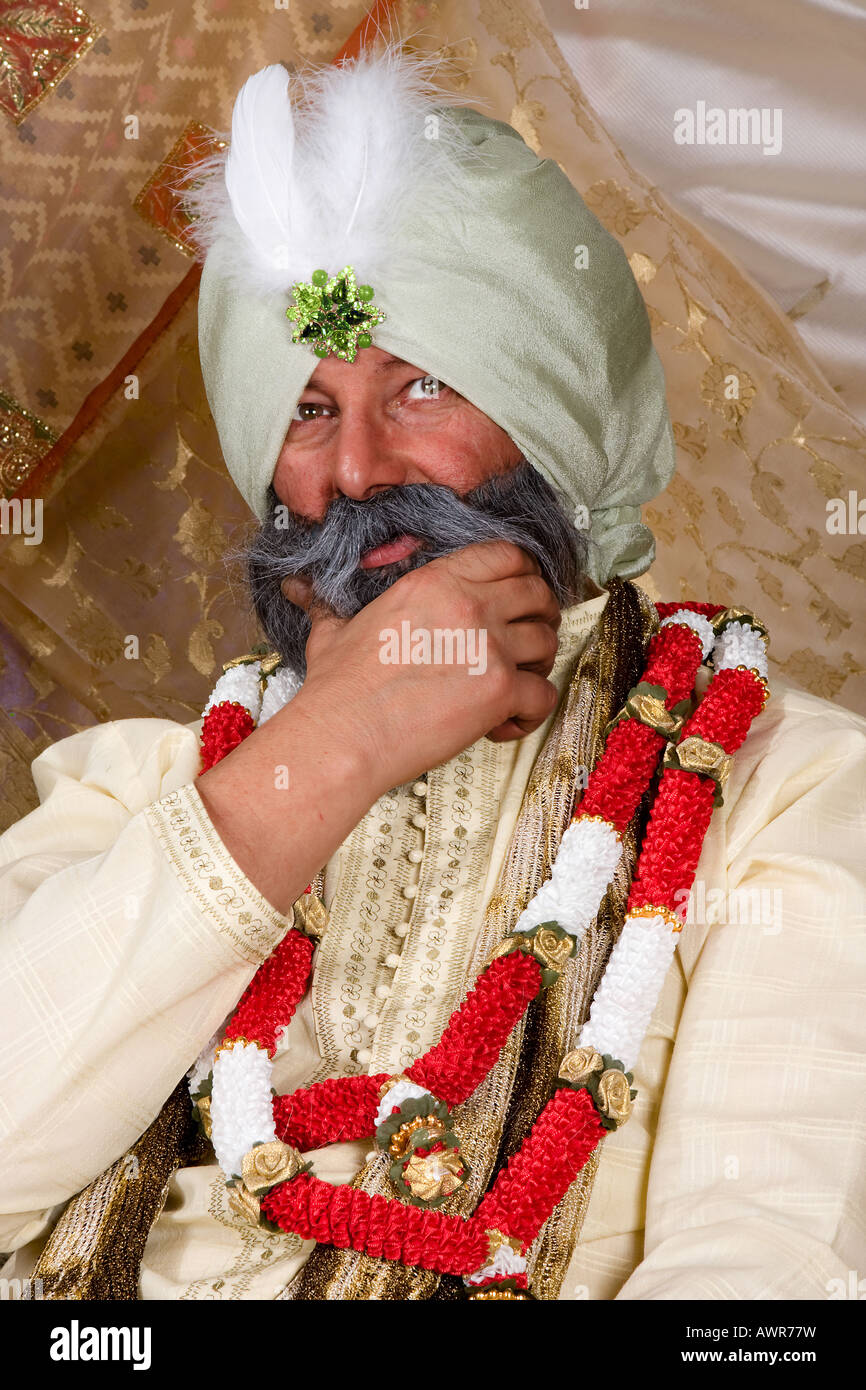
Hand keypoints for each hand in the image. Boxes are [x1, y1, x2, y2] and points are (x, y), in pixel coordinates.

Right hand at [280, 539, 561, 791]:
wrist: (344, 734)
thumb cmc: (338, 688)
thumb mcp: (334, 628)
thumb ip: (331, 603)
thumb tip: (299, 587)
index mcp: (434, 582)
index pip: (505, 555)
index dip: (524, 572)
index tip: (522, 592)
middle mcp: (468, 605)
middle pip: (537, 593)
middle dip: (541, 615)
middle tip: (529, 639)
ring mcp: (489, 646)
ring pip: (548, 641)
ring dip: (539, 665)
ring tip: (516, 684)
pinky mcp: (500, 690)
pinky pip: (544, 695)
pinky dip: (532, 712)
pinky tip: (506, 723)